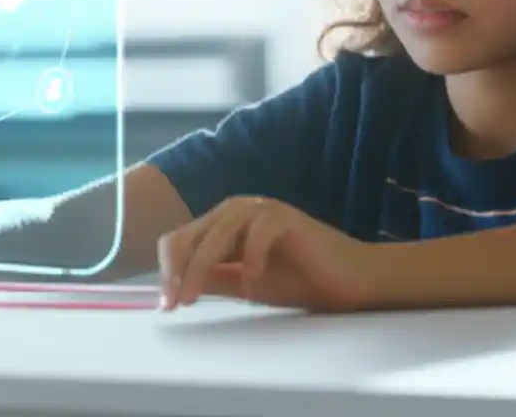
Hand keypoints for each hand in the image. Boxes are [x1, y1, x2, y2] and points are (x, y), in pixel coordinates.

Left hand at [157, 196, 372, 312]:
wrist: (349, 280)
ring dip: (200, 267)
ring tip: (195, 298)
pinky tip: (253, 283)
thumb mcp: (245, 284)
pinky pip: (258, 232)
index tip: (166, 307)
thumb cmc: (300, 280)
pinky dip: (251, 259)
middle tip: (176, 305)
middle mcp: (237, 211)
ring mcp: (262, 210)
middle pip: (190, 235)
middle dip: (177, 271)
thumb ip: (214, 279)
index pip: (180, 240)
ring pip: (217, 233)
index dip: (167, 272)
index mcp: (223, 224)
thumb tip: (175, 288)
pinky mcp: (287, 217)